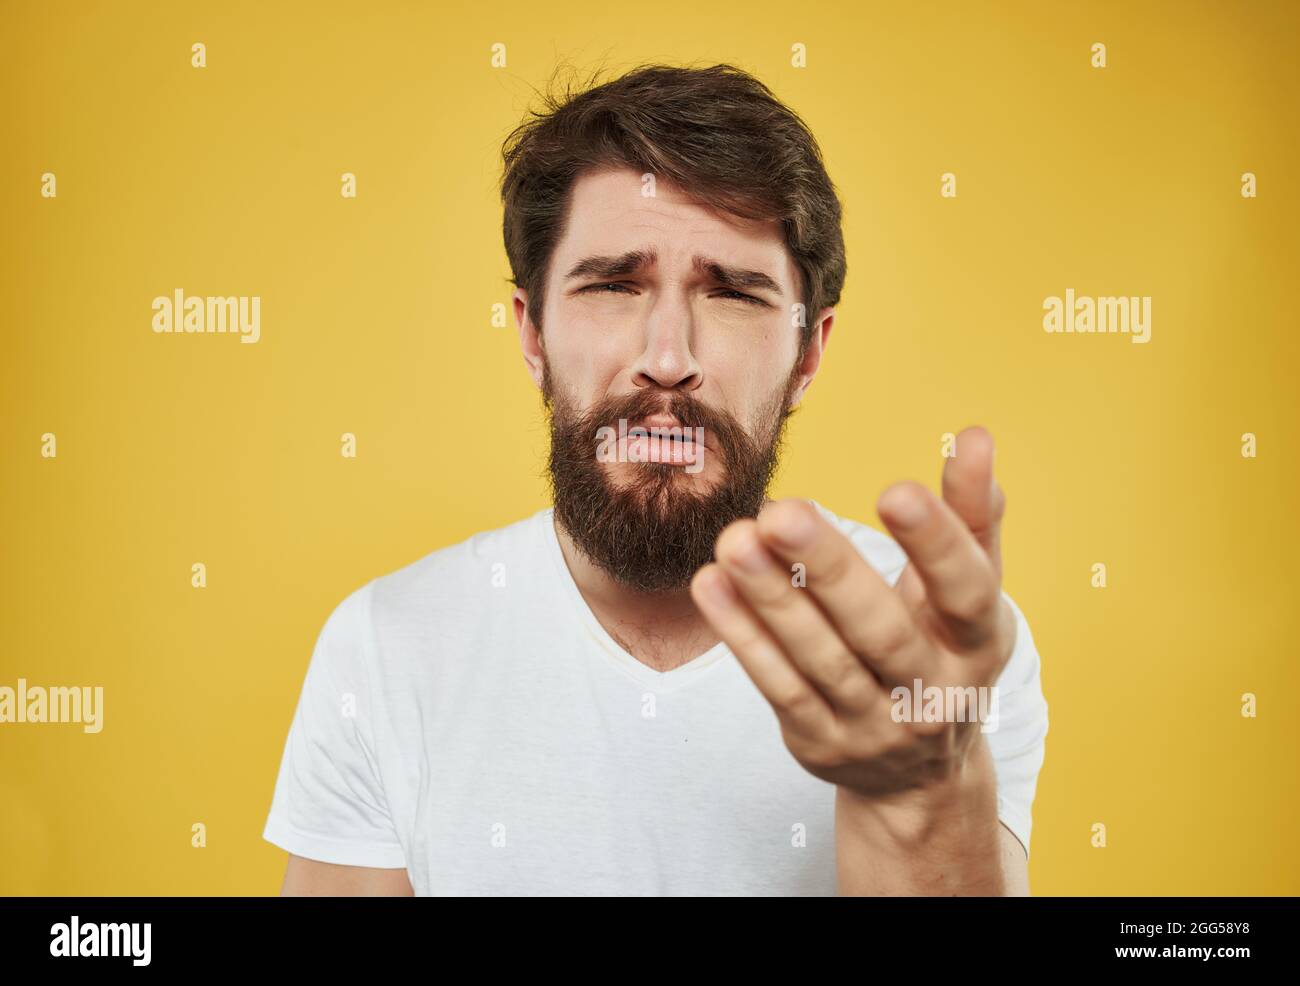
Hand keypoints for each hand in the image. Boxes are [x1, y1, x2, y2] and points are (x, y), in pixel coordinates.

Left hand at [689, 426, 1014, 799]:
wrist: (919, 775)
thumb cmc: (943, 650)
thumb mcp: (968, 592)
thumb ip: (970, 514)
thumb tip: (974, 435)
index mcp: (976, 644)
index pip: (964, 592)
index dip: (935, 544)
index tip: (894, 490)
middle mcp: (930, 692)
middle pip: (880, 631)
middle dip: (829, 570)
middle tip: (782, 511)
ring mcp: (872, 725)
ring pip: (819, 661)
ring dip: (772, 599)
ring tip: (734, 538)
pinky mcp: (818, 741)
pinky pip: (777, 686)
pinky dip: (743, 636)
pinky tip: (711, 583)